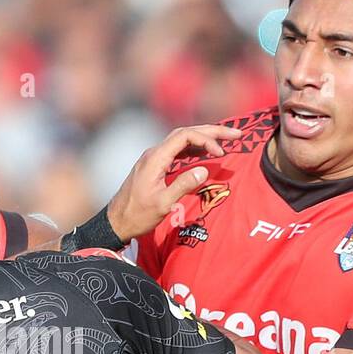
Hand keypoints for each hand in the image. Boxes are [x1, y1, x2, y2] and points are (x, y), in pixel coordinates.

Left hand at [106, 123, 241, 240]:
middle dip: (211, 132)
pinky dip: (194, 149)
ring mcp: (153, 158)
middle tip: (236, 134)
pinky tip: (206, 153)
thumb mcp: (162, 204)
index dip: (206, 139)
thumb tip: (205, 169)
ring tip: (226, 140)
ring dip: (203, 138)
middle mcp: (154, 153)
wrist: (116, 222)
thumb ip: (183, 185)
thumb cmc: (137, 215)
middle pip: (185, 133)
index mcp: (155, 158)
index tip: (220, 153)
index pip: (184, 136)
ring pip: (181, 140)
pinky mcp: (155, 166)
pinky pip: (177, 150)